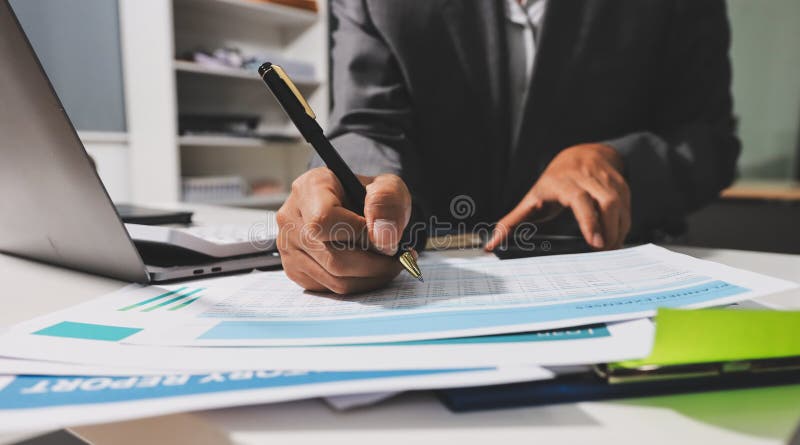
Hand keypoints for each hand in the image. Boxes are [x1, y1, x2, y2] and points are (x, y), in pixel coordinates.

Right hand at [276, 167, 412, 293]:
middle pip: (332, 258)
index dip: (360, 235)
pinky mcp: (295, 270)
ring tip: (390, 264)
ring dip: (371, 278)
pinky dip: (359, 284)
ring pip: (334, 279)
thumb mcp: (388, 187)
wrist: (359, 208)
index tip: (386, 238)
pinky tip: (372, 269)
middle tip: (398, 258)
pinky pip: (331, 289)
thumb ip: (387, 202)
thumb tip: (382, 238)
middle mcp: (291, 218)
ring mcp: (289, 247)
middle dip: (374, 264)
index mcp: (309, 188)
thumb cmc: (372, 197)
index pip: (324, 220)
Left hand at [484, 143, 630, 250]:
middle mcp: (587, 177)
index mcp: (563, 182)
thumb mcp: (530, 200)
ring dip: (617, 230)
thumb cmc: (553, 182)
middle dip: (608, 230)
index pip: (579, 199)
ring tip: (609, 250)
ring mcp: (606, 179)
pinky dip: (623, 226)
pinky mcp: (621, 184)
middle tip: (604, 253)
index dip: (588, 220)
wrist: (582, 154)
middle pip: (606, 202)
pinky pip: (627, 207)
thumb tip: (490, 245)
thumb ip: (511, 224)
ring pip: (620, 205)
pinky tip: (615, 239)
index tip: (594, 243)